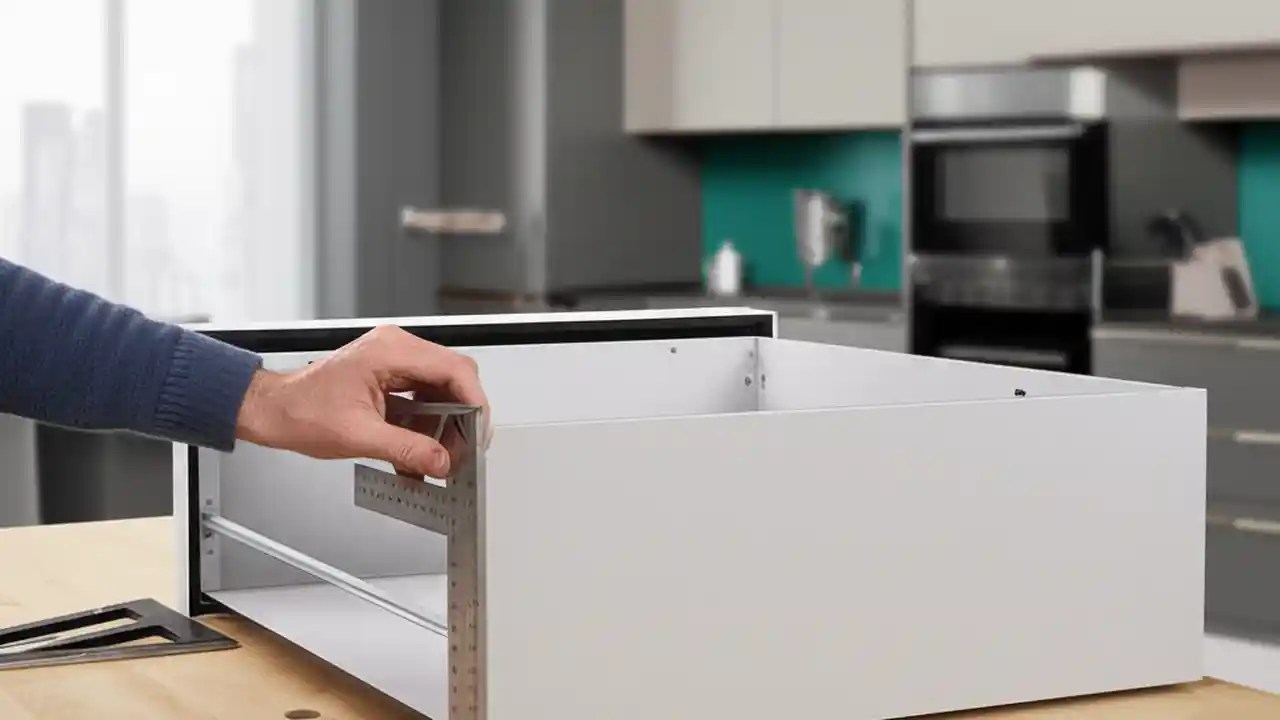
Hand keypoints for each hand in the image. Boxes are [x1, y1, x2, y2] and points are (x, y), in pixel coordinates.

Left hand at [234, 325, 488, 477]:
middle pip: (454, 377)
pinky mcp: (392, 377)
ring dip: (447, 424)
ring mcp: (395, 361)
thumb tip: (440, 460)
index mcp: (390, 351)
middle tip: (463, 449)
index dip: (474, 402)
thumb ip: (406, 449)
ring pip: (443, 390)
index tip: (478, 431)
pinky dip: (429, 425)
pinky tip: (422, 449)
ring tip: (440, 455)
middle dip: (463, 416)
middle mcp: (396, 349)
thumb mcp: (357, 436)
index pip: (453, 369)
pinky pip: (425, 398)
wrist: (274, 410)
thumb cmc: (300, 410)